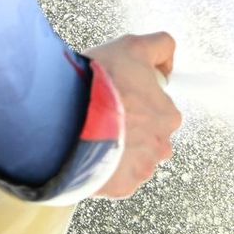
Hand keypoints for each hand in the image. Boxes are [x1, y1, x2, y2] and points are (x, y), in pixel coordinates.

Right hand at [85, 32, 181, 199]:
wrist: (65, 117)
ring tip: (89, 133)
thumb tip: (167, 59)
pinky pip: (113, 179)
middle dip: (127, 128)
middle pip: (146, 137)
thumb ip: (160, 46)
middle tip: (100, 115)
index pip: (158, 110)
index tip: (116, 98)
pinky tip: (86, 151)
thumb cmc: (99, 83)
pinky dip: (101, 168)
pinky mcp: (119, 187)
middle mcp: (161, 146)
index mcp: (168, 116)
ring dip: (115, 149)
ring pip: (130, 159)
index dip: (134, 102)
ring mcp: (140, 170)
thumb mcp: (133, 47)